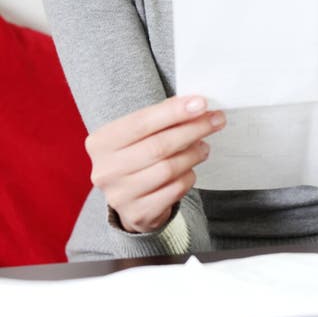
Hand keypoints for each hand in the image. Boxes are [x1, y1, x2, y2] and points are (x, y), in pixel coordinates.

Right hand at [85, 96, 225, 232]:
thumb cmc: (136, 155)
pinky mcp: (138, 213)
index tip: (202, 103)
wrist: (128, 198)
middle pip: (158, 146)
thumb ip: (161, 118)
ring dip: (193, 154)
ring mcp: (120, 195)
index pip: (142, 122)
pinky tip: (190, 169)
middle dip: (192, 130)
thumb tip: (196, 104)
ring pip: (169, 169)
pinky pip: (174, 190)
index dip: (174, 112)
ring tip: (203, 146)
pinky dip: (188, 176)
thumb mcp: (139, 134)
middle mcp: (106, 169)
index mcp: (102, 142)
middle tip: (215, 120)